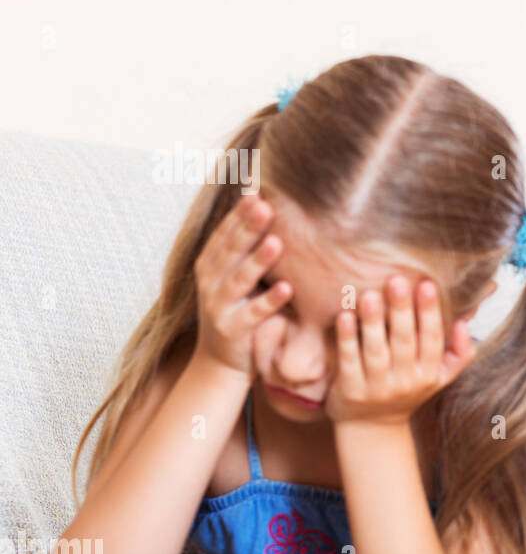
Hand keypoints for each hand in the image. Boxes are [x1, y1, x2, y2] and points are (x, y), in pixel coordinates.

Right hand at [193, 192, 292, 378]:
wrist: (219, 361)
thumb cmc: (235, 309)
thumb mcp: (234, 276)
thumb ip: (245, 249)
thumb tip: (265, 205)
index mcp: (210, 264)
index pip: (225, 233)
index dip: (239, 213)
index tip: (257, 191)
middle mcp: (209, 282)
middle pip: (230, 250)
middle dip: (248, 227)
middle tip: (266, 206)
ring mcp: (218, 307)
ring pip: (239, 280)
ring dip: (258, 260)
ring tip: (278, 242)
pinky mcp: (232, 331)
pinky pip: (254, 314)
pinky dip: (270, 301)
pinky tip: (288, 288)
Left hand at [325, 276, 475, 425]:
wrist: (372, 428)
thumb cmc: (407, 391)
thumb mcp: (440, 377)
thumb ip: (460, 352)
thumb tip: (463, 323)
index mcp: (429, 375)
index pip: (432, 340)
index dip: (430, 313)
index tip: (427, 284)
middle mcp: (405, 383)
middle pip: (404, 343)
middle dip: (401, 311)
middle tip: (397, 280)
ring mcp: (377, 389)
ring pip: (376, 352)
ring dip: (373, 323)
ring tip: (370, 295)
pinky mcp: (350, 392)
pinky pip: (349, 362)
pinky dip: (347, 339)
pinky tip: (345, 316)